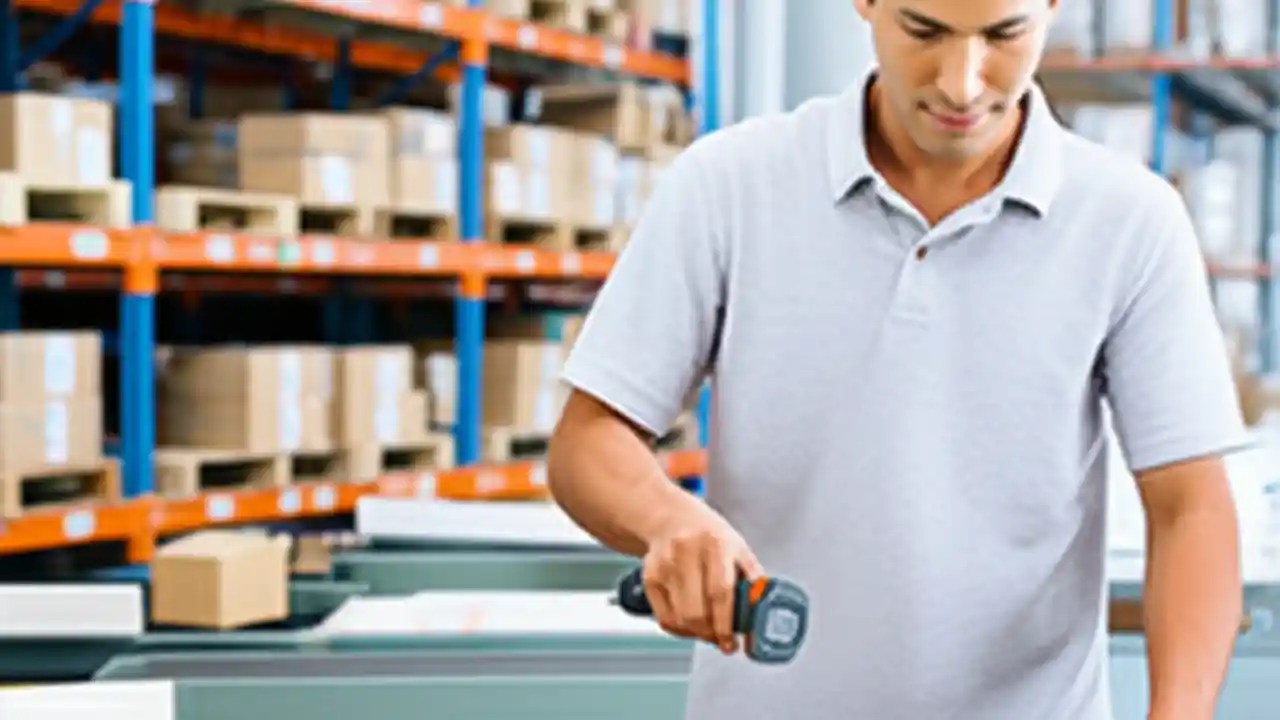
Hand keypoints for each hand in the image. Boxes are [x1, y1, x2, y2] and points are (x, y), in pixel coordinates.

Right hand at [641, 506, 764, 654]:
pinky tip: (691, 625)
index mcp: (716, 543)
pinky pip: (664, 617)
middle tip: (722, 640)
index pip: (720, 592)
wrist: (673, 518)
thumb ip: (754, 582)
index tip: (732, 643)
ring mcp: (664, 564)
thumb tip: (765, 619)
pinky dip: (679, 630)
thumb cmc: (712, 538)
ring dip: (696, 634)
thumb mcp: (739, 549)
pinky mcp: (650, 576)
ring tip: (709, 631)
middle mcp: (686, 551)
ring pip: (678, 618)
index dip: (726, 624)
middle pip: (695, 611)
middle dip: (710, 634)